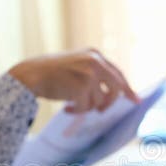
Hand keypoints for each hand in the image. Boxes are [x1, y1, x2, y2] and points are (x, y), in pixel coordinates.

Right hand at [8, 48, 139, 112]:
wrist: (30, 74)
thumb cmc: (50, 73)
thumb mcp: (76, 66)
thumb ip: (94, 74)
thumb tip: (111, 94)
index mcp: (95, 54)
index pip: (118, 73)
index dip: (127, 88)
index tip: (135, 100)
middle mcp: (95, 62)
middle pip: (116, 89)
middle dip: (109, 104)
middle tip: (100, 111)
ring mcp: (89, 74)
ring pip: (100, 101)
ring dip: (86, 107)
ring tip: (71, 105)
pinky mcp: (81, 87)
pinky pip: (87, 107)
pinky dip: (77, 111)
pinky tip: (65, 108)